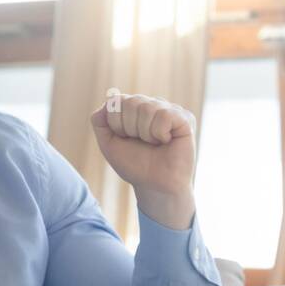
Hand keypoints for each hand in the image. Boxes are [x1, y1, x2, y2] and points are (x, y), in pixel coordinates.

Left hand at [90, 93, 196, 229]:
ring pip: (147, 107)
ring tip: (154, 143)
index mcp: (134, 108)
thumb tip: (108, 101)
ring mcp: (169, 109)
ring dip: (145, 133)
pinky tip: (165, 141)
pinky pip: (164, 115)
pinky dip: (159, 133)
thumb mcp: (108, 143)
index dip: (116, 124)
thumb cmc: (133, 164)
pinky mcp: (185, 118)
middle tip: (141, 142)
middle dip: (129, 128)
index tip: (125, 138)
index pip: (117, 100)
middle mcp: (152, 104)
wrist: (154, 185)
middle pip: (131, 102)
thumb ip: (100, 121)